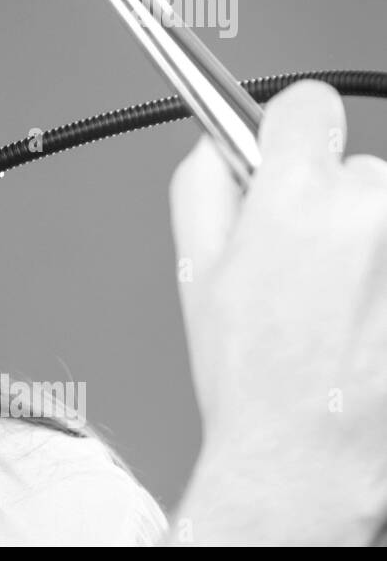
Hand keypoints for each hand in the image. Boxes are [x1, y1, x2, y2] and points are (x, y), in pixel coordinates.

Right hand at [167, 80, 386, 544]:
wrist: (306, 455)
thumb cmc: (251, 377)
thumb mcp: (192, 272)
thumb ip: (199, 186)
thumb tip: (218, 145)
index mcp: (292, 200)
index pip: (306, 105)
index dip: (286, 132)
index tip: (286, 155)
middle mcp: (367, 215)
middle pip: (357, 170)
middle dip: (332, 207)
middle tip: (305, 269)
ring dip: (372, 245)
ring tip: (341, 308)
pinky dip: (385, 281)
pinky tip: (365, 323)